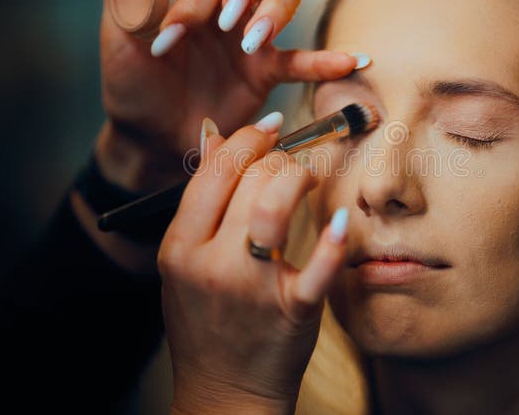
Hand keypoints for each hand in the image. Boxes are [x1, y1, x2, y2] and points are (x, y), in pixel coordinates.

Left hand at [96, 0, 358, 190]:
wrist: (152, 140)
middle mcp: (224, 1)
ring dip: (275, 9)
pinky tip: (349, 61)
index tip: (167, 39)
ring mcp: (250, 33)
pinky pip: (303, 59)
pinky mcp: (267, 70)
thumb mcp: (116, 33)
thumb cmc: (132, 86)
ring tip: (253, 42)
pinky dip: (325, 60)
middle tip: (228, 17)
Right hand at [158, 113, 348, 412]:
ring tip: (308, 180)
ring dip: (299, 179)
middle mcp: (211, 263)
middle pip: (249, 179)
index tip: (270, 129)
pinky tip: (339, 221)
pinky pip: (318, 266)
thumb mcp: (184, 260)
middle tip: (292, 164)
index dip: (247, 139)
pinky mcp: (292, 309)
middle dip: (279, 158)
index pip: (214, 171)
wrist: (223, 392)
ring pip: (276, 205)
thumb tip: (213, 135)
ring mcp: (252, 288)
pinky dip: (332, 240)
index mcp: (180, 247)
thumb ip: (199, 199)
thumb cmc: (205, 321)